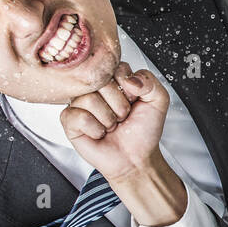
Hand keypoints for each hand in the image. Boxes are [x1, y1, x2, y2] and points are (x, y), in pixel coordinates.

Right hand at [61, 63, 169, 181]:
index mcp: (114, 79)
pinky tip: (99, 133)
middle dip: (119, 105)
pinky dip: (95, 129)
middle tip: (122, 116)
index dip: (129, 88)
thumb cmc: (143, 131)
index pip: (116, 68)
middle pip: (101, 82)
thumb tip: (129, 78)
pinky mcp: (69, 120)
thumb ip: (150, 81)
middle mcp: (95, 88)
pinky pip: (79, 116)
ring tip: (111, 125)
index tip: (133, 101)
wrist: (135, 158)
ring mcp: (79, 103)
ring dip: (108, 119)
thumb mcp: (158, 102)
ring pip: (89, 99)